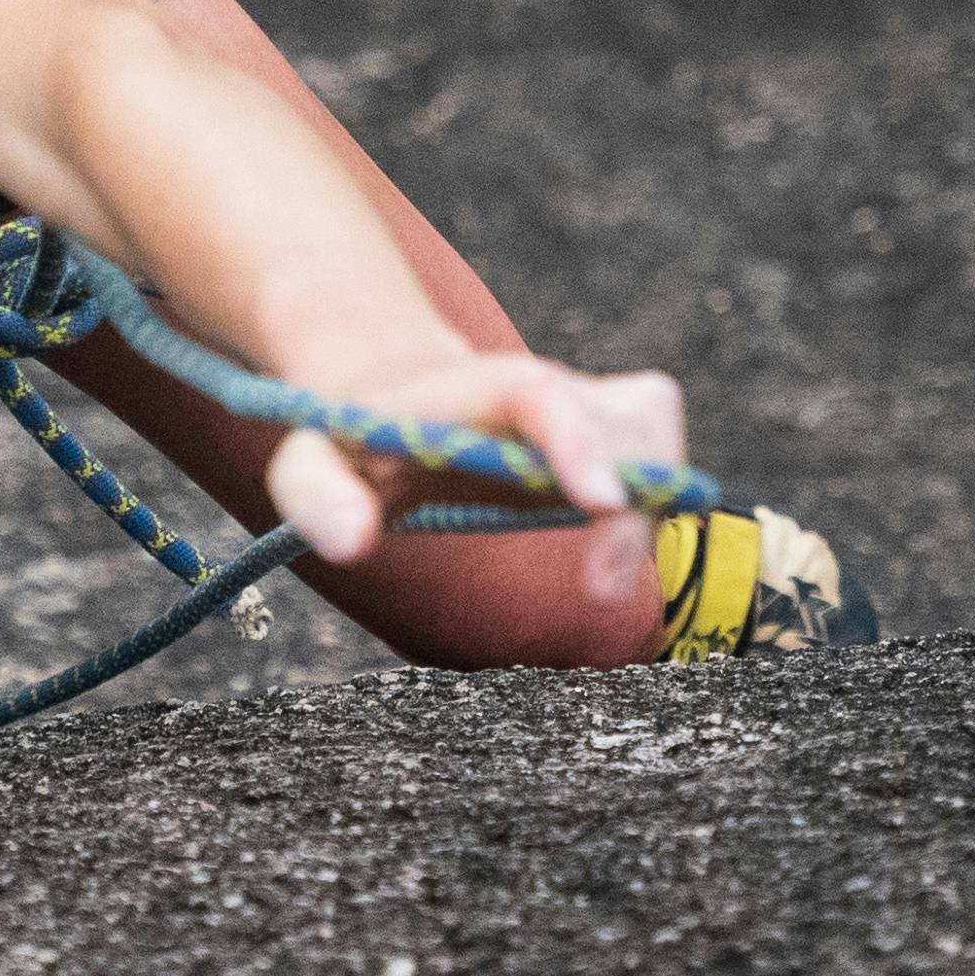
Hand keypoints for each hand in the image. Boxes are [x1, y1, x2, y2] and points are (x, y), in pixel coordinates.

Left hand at [264, 349, 689, 564]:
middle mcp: (548, 385)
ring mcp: (589, 402)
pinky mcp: (616, 426)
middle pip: (624, 422)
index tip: (603, 502)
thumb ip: (318, 497)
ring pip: (657, 439)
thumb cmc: (355, 437)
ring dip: (652, 512)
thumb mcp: (310, 462)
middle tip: (601, 589)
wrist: (395, 388)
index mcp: (475, 388)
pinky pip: (665, 456)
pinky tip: (611, 549)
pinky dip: (659, 506)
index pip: (540, 395)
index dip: (578, 441)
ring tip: (601, 578)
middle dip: (633, 506)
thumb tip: (353, 543)